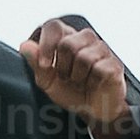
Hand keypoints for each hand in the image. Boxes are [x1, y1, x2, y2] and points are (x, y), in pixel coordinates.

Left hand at [23, 15, 131, 131]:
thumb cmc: (71, 92)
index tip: (43, 65)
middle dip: (63, 67)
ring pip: (84, 57)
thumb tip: (25, 46)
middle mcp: (85, 40)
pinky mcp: (115, 64)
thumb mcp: (47, 80)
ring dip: (78, 77)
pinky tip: (93, 85)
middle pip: (68, 44)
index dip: (46, 44)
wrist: (93, 112)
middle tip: (67, 78)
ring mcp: (102, 51)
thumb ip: (35, 63)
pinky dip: (92, 83)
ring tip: (80, 82)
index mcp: (66, 38)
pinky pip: (100, 70)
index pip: (54, 26)